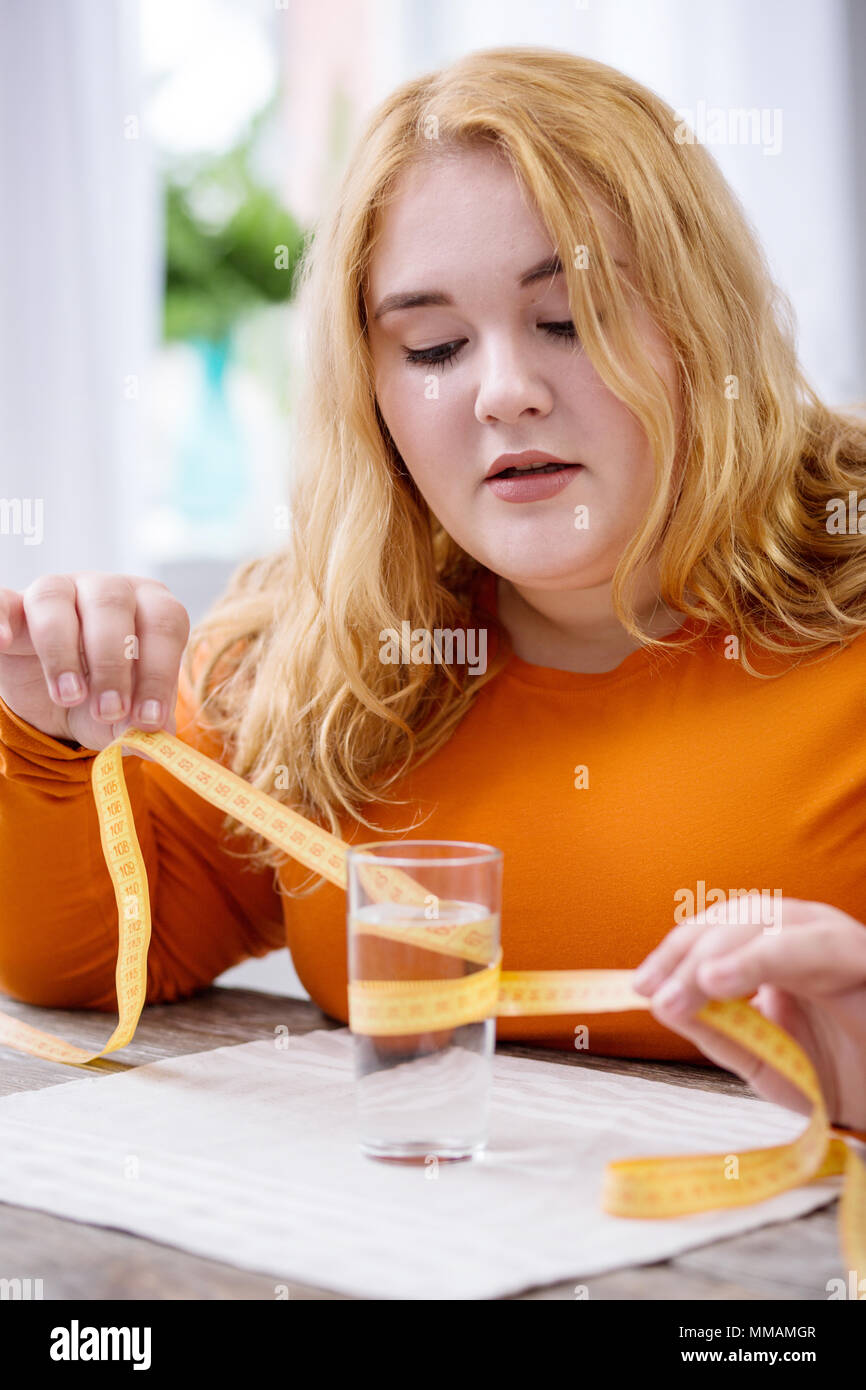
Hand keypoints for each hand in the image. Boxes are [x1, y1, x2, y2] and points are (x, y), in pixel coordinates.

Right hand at [0, 573, 189, 753]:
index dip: (159, 672)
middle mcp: (107, 590)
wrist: (62, 698)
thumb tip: (152, 743)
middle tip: (107, 711)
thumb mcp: (127, 716)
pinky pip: (3, 601)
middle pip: (112, 604)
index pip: (164, 622)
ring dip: (62, 652)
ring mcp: (59, 591)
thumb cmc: (107, 696)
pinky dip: (0, 619)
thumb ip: (141, 724)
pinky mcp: (15, 606)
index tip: (146, 719)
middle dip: (112, 664)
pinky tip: (2, 642)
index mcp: (150, 607)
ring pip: (56, 599)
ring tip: (68, 697)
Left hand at [632, 895, 865, 1130]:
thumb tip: (660, 1002)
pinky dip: (763, 956)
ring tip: (689, 988)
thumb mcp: (764, 1061)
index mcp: (783, 951)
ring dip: (721, 952)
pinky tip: (722, 980)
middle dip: (691, 954)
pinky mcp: (864, 959)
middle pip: (740, 917)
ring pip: (773, 920)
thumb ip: (717, 1031)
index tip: (643, 985)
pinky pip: (815, 945)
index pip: (720, 928)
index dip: (677, 951)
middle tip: (658, 995)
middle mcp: (811, 935)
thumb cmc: (841, 1080)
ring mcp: (840, 941)